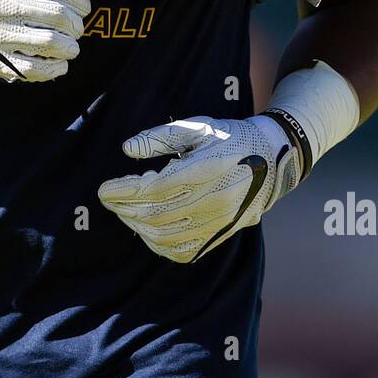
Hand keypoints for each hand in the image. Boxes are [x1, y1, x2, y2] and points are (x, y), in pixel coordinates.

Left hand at [98, 114, 302, 262]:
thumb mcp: (198, 127)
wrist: (274, 160)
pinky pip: (181, 251)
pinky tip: (146, 229)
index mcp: (206, 170)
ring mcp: (218, 222)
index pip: (153, 189)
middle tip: (110, 198)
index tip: (104, 189)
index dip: (123, 192)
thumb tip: (127, 150)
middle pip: (154, 214)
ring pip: (165, 235)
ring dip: (137, 226)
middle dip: (124, 208)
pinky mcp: (220, 235)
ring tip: (125, 211)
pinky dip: (157, 244)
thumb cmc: (231, 139)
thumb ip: (160, 138)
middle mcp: (214, 200)